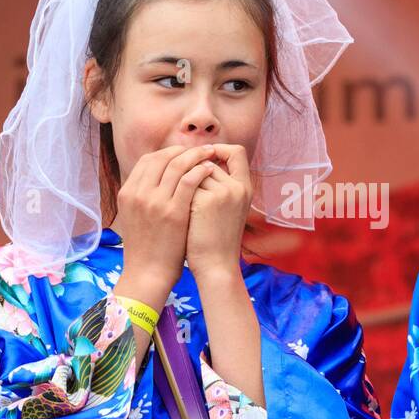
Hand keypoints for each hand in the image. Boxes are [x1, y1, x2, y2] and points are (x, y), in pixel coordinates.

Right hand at [113, 143, 218, 306]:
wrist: (147, 274)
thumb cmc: (147, 248)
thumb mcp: (135, 216)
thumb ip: (143, 195)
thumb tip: (159, 178)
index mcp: (127, 192)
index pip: (147, 160)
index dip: (167, 152)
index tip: (183, 153)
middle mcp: (138, 193)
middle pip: (161, 158)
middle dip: (183, 150)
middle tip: (200, 149)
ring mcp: (154, 202)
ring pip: (177, 165)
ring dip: (196, 156)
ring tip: (210, 154)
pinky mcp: (173, 212)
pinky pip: (189, 181)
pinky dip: (201, 171)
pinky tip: (211, 169)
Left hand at [186, 143, 252, 276]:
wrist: (215, 268)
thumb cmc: (216, 240)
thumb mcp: (227, 210)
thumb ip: (219, 187)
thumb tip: (198, 164)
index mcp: (245, 188)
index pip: (236, 152)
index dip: (217, 150)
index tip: (199, 160)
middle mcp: (237, 187)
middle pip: (207, 161)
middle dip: (190, 171)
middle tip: (178, 188)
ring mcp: (223, 193)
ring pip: (192, 171)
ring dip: (180, 183)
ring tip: (175, 201)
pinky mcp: (207, 201)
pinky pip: (183, 184)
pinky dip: (176, 194)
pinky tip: (172, 209)